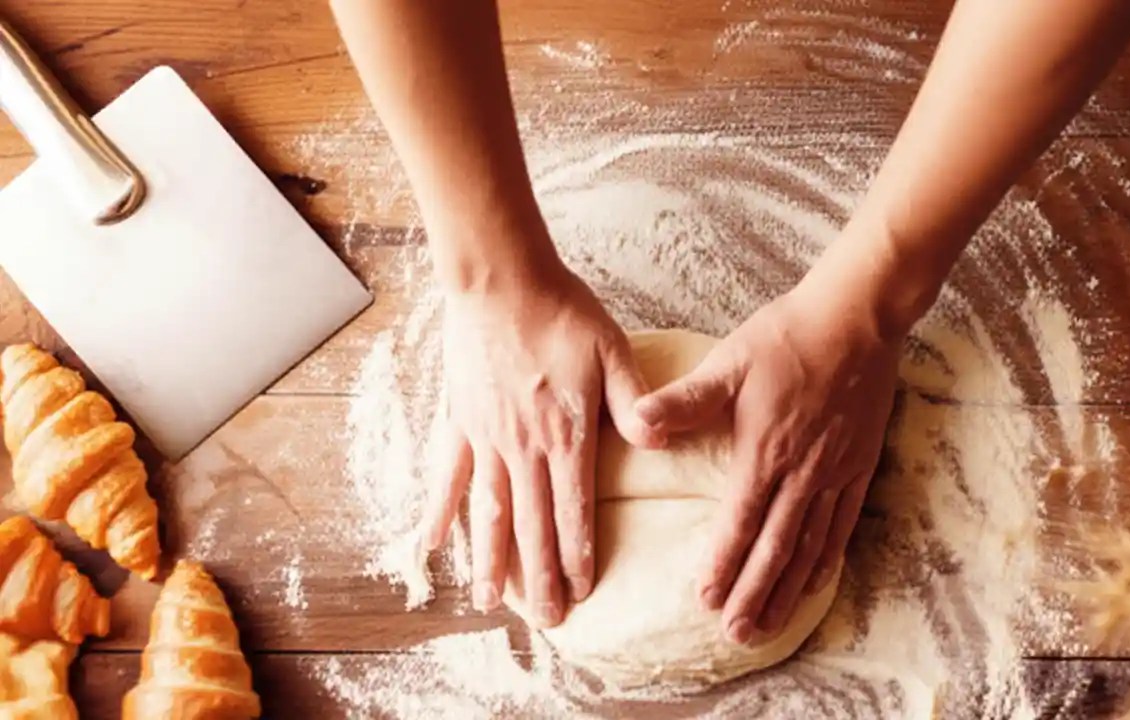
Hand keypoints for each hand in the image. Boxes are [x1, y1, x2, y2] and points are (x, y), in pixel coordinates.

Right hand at [422, 256, 662, 626]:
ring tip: (492, 602)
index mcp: (564, 433)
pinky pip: (447, 476)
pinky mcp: (458, 421)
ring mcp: (484, 437)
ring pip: (489, 511)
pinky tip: (431, 544)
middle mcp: (522, 446)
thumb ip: (634, 402)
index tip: (581, 592)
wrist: (500, 280)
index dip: (577, 553)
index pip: (573, 508)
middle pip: (531, 523)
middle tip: (548, 620)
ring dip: (492, 559)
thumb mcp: (612, 351)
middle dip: (541, 575)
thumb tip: (657, 442)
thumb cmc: (561, 312)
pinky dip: (439, 511)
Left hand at [635, 284, 900, 644]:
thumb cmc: (786, 338)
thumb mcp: (727, 363)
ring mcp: (834, 473)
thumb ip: (683, 402)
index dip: (724, 565)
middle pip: (776, 548)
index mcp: (763, 452)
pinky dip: (828, 559)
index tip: (706, 601)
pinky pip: (843, 524)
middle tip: (736, 634)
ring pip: (810, 545)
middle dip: (754, 595)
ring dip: (788, 589)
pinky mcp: (858, 466)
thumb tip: (639, 425)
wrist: (855, 318)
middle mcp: (801, 472)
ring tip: (769, 624)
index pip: (740, 522)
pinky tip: (817, 582)